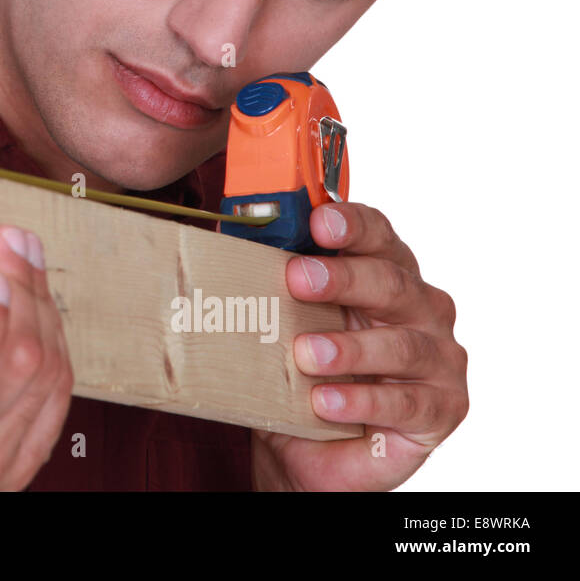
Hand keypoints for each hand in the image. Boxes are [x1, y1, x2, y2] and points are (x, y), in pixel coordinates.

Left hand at [252, 202, 468, 490]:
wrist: (310, 449)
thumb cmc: (303, 374)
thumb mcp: (284, 324)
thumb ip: (274, 285)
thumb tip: (228, 243)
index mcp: (388, 273)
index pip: (378, 235)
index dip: (353, 224)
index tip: (319, 221)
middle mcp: (423, 309)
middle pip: (391, 282)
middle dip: (343, 278)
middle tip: (297, 278)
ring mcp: (440, 358)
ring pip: (401, 345)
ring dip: (349, 348)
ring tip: (305, 353)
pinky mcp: (442, 407)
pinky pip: (405, 402)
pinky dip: (362, 401)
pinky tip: (325, 402)